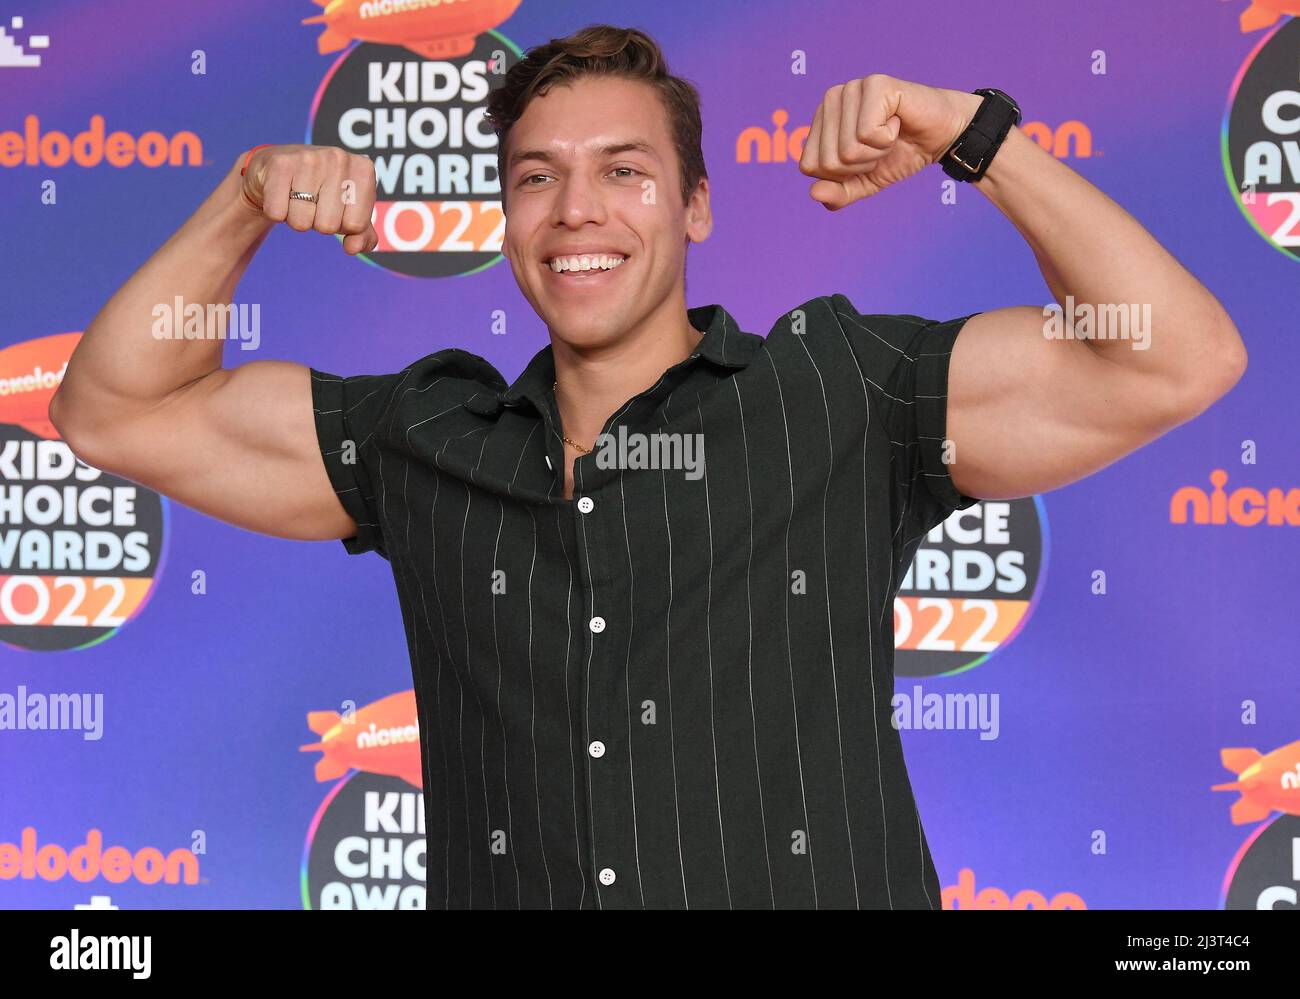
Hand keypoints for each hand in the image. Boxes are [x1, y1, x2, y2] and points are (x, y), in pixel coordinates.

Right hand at [238, 144, 379, 254]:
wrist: (279, 170)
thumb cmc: (321, 194)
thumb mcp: (348, 213)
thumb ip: (362, 236)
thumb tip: (354, 248)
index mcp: (364, 171)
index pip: (356, 226)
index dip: (342, 226)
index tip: (336, 208)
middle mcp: (340, 158)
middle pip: (328, 226)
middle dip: (317, 223)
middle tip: (312, 202)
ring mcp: (310, 158)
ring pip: (301, 222)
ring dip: (296, 218)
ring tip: (295, 197)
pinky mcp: (280, 164)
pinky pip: (277, 213)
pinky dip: (276, 212)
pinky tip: (280, 194)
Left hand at [798, 75, 981, 209]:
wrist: (940, 137)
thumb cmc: (900, 154)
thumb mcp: (865, 183)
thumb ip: (838, 194)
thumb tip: (814, 193)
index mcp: (820, 120)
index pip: (810, 167)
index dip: (842, 175)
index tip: (865, 157)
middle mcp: (830, 99)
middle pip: (828, 161)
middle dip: (861, 165)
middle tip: (881, 145)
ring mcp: (851, 88)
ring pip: (847, 150)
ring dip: (876, 152)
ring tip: (890, 133)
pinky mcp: (875, 84)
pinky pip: (868, 134)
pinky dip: (888, 138)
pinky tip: (898, 121)